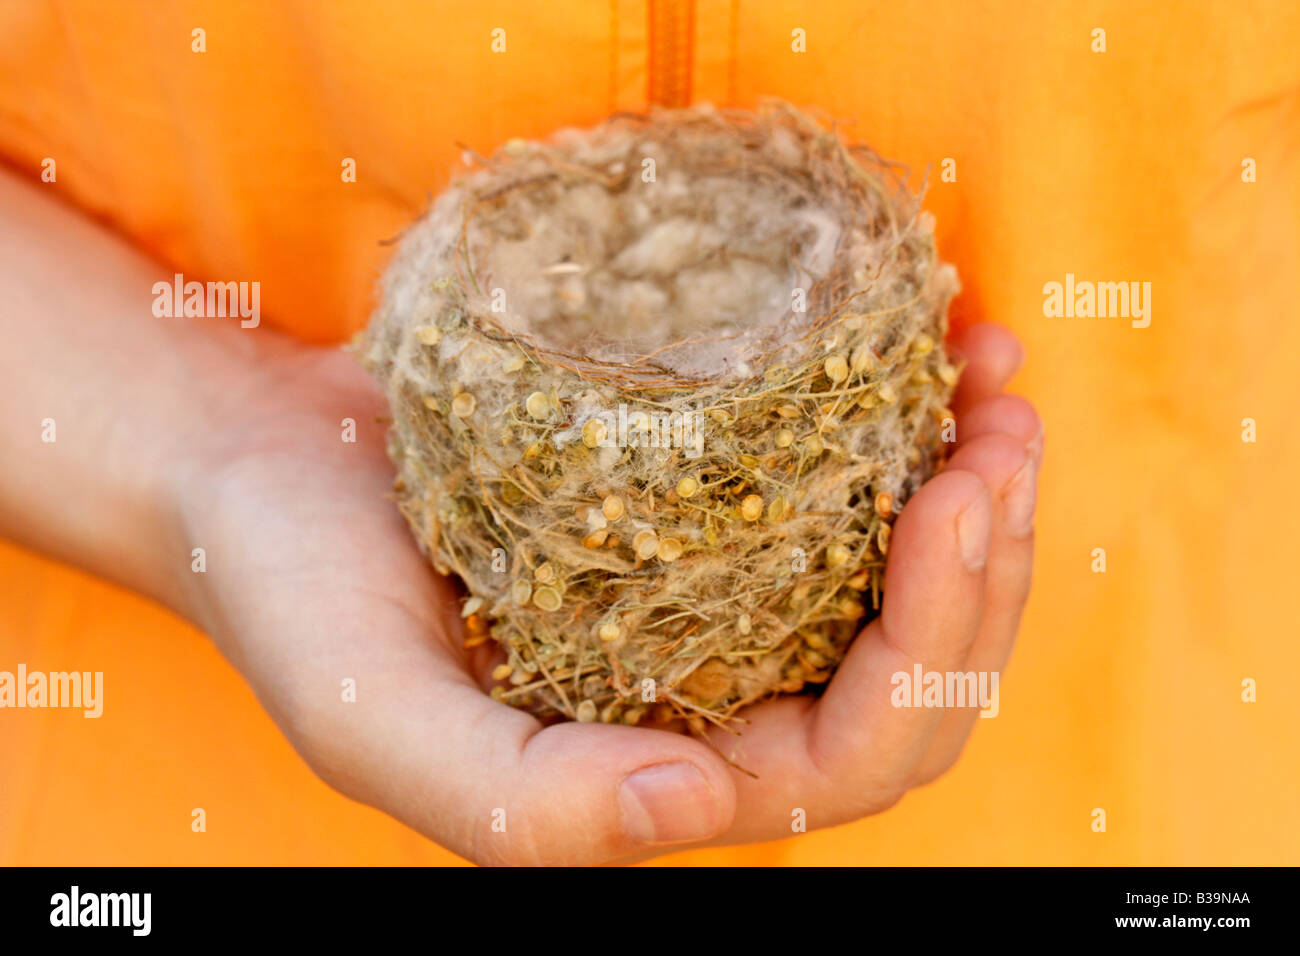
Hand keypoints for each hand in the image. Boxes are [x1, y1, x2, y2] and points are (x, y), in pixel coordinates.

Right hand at [177, 321, 1038, 864]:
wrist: (254, 467)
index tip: (955, 495)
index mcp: (654, 775)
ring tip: (996, 380)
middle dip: (988, 565)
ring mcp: (711, 607)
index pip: (852, 756)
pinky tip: (932, 351)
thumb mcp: (373, 717)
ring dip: (973, 492)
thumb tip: (702, 803)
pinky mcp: (699, 513)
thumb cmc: (296, 590)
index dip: (932, 643)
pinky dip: (901, 428)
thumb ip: (523, 801)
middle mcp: (704, 702)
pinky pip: (834, 491)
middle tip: (1006, 429)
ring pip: (897, 586)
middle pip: (912, 674)